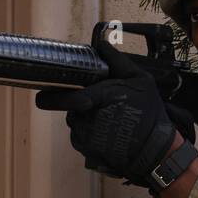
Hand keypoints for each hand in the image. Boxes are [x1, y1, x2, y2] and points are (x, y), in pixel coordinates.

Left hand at [35, 40, 183, 187]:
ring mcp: (86, 137)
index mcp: (97, 98)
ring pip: (76, 123)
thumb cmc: (149, 114)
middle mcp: (87, 119)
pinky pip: (80, 137)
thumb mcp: (140, 80)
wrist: (155, 152)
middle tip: (102, 106)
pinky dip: (89, 134)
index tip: (41, 96)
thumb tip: (101, 44)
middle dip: (81, 105)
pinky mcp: (87, 151)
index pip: (66, 97)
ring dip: (86, 119)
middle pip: (71, 108)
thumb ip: (118, 62)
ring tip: (109, 120)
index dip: (51, 97)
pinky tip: (108, 133)